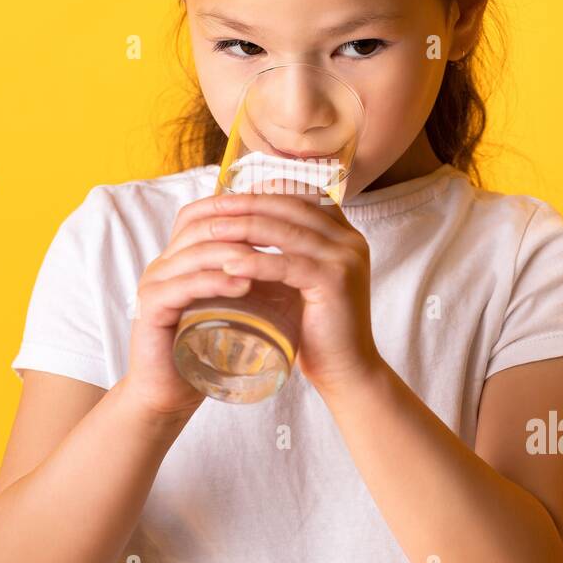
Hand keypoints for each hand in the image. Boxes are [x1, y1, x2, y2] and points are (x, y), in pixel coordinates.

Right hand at [124, 201, 262, 418]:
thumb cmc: (206, 349)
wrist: (170, 393)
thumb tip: (303, 260)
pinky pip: (183, 285)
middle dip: (243, 224)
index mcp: (179, 256)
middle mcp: (163, 263)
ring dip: (234, 252)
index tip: (281, 217)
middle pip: (199, 224)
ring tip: (270, 260)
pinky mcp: (149, 309)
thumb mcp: (235, 306)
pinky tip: (244, 285)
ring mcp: (154, 284)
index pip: (203, 212)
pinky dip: (215, 281)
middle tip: (282, 233)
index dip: (240, 207)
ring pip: (194, 252)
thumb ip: (255, 280)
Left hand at [163, 188, 382, 394]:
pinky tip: (228, 264)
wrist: (347, 371)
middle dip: (249, 204)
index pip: (302, 196)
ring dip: (245, 228)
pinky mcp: (335, 282)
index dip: (265, 191)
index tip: (231, 196)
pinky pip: (288, 264)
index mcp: (344, 235)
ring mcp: (346, 259)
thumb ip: (287, 253)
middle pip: (292, 206)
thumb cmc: (318, 328)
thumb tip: (242, 229)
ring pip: (287, 231)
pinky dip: (255, 262)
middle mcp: (350, 240)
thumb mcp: (303, 280)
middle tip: (214, 205)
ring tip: (212, 231)